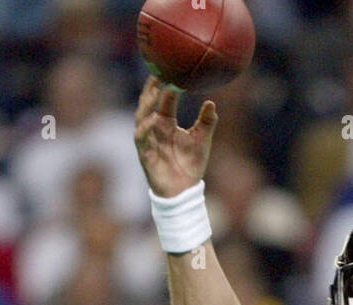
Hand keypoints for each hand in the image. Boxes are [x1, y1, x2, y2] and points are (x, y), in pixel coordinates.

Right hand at [134, 75, 217, 197]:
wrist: (183, 191)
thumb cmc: (191, 165)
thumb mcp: (202, 140)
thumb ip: (206, 122)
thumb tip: (211, 103)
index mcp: (165, 121)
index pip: (162, 97)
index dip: (164, 82)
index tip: (169, 66)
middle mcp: (154, 127)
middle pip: (147, 102)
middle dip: (150, 86)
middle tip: (156, 70)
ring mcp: (148, 139)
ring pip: (141, 116)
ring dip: (146, 103)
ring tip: (153, 90)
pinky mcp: (144, 153)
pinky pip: (142, 137)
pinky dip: (146, 127)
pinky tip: (154, 119)